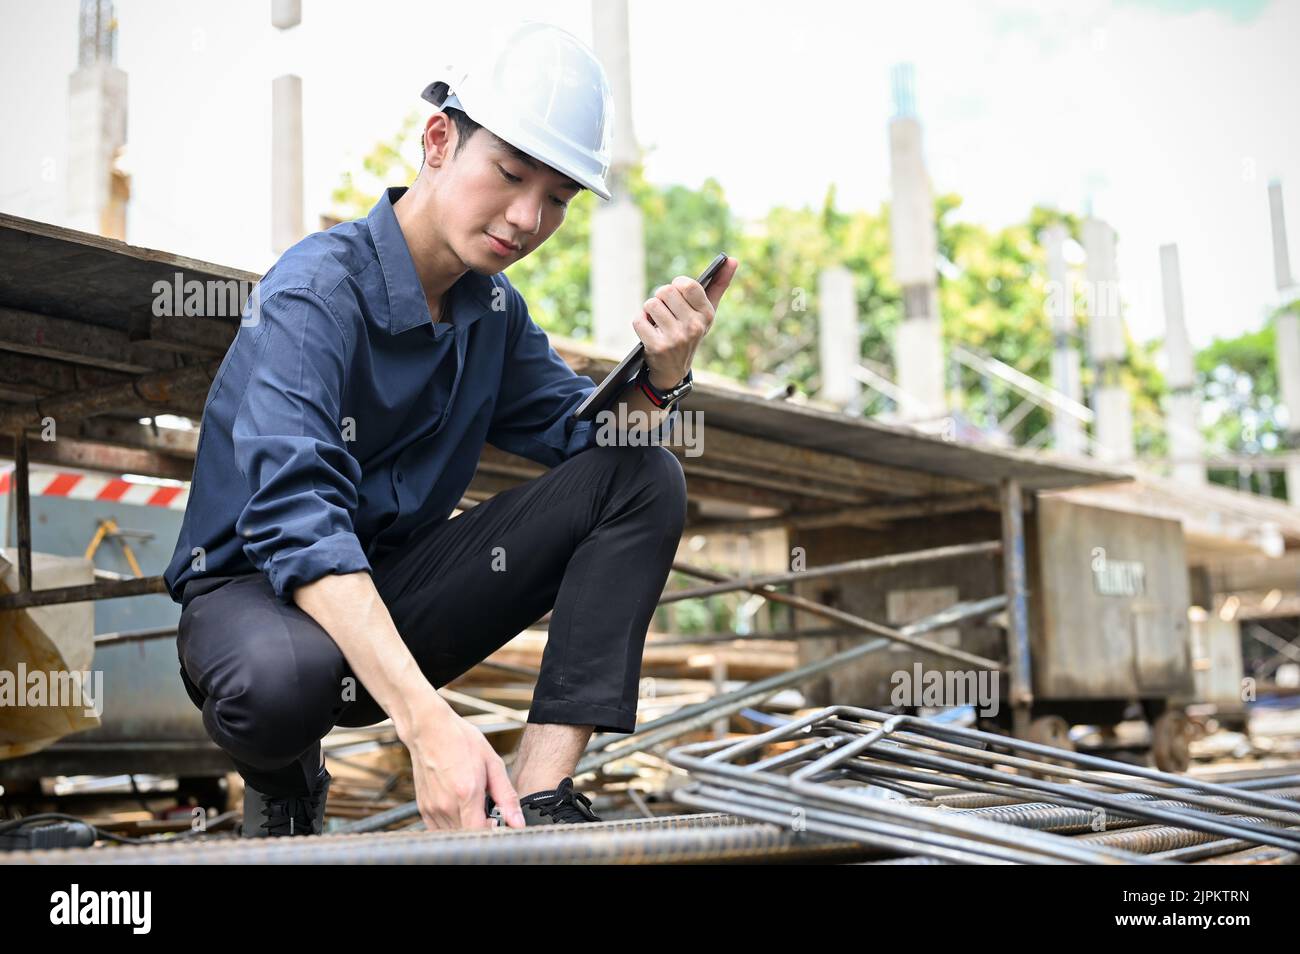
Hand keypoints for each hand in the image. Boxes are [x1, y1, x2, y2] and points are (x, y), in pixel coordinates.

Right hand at [396, 694, 524, 830]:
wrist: (429, 729)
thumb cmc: (461, 741)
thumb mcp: (492, 763)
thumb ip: (506, 796)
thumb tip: (518, 822)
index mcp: (466, 792)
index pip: (481, 832)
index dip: (493, 832)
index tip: (498, 822)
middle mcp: (446, 805)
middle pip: (467, 835)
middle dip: (481, 829)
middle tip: (488, 814)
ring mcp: (432, 808)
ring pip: (454, 834)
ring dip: (466, 828)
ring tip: (473, 807)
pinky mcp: (423, 809)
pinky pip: (439, 830)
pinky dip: (452, 825)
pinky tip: (459, 808)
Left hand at [634, 256, 738, 388]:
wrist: (673, 369)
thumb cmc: (690, 331)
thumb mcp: (706, 312)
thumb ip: (719, 284)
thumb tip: (733, 259)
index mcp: (707, 315)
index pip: (687, 285)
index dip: (676, 284)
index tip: (677, 292)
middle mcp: (694, 327)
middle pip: (665, 291)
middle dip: (661, 297)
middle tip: (666, 311)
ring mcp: (676, 338)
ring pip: (651, 304)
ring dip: (649, 310)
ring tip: (657, 321)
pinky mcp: (657, 347)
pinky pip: (639, 320)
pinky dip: (640, 322)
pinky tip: (648, 331)